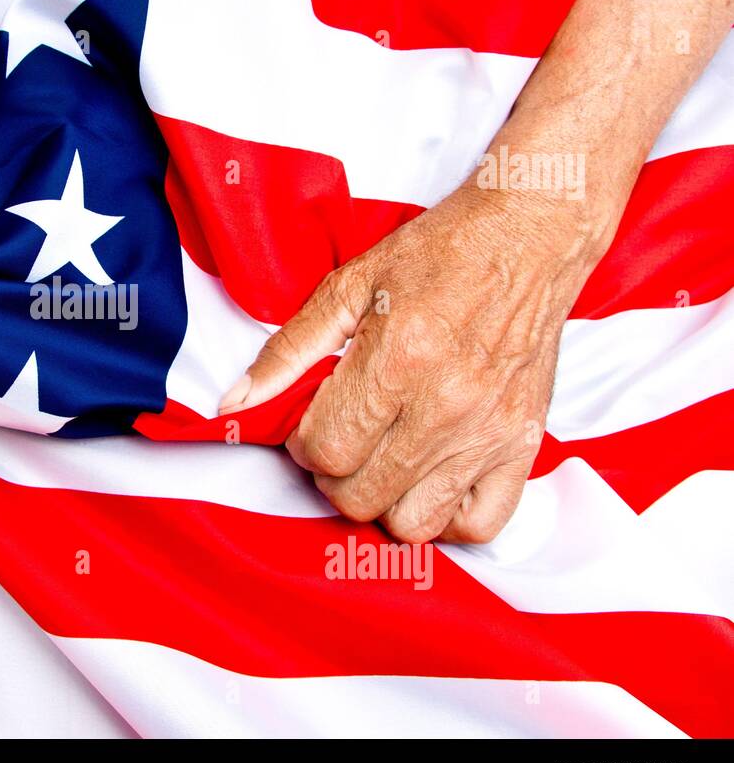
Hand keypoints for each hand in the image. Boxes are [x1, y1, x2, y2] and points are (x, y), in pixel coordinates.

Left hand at [220, 185, 601, 542]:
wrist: (528, 237)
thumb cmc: (437, 255)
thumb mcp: (347, 286)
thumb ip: (288, 350)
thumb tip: (234, 402)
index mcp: (397, 361)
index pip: (326, 451)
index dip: (304, 444)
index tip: (314, 422)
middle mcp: (446, 406)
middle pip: (361, 495)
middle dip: (334, 474)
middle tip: (343, 438)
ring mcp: (490, 432)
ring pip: (414, 523)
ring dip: (384, 500)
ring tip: (382, 461)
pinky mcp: (524, 445)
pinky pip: (480, 525)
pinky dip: (447, 516)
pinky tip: (428, 479)